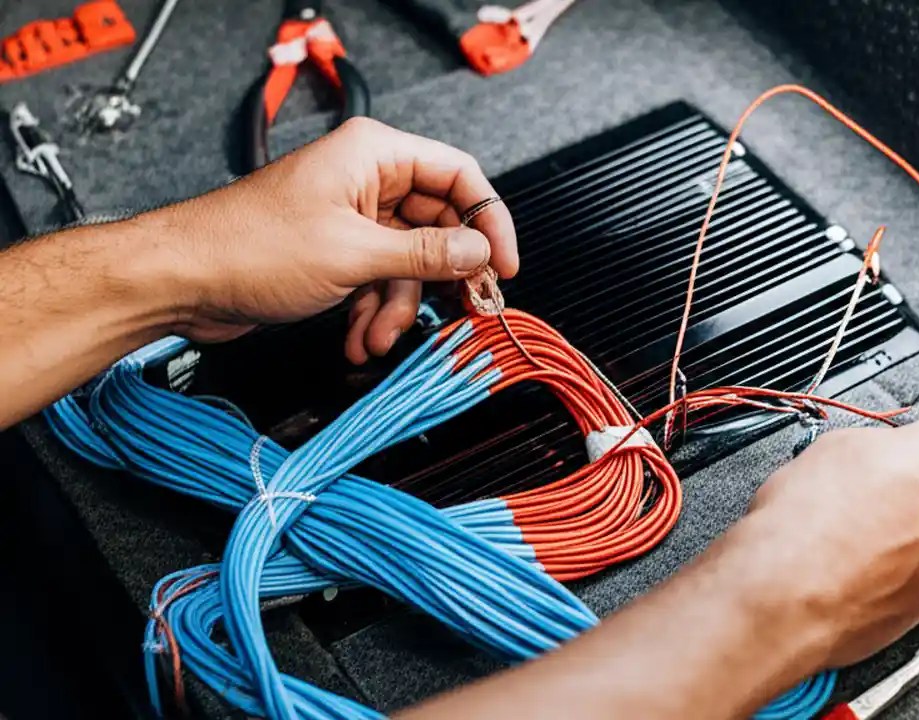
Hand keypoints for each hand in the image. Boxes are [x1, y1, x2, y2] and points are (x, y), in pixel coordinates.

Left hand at [144, 117, 517, 362]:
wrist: (183, 281)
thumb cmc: (246, 246)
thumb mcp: (353, 254)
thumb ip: (426, 253)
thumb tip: (478, 251)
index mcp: (374, 155)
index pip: (459, 175)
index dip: (488, 220)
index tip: (503, 263)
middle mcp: (367, 181)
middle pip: (438, 226)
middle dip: (441, 278)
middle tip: (465, 310)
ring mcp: (352, 218)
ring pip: (410, 264)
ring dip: (399, 308)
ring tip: (379, 336)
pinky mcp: (337, 252)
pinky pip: (380, 282)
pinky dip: (375, 314)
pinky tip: (361, 339)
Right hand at [725, 386, 918, 667]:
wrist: (786, 600)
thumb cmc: (804, 524)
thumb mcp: (833, 446)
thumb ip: (878, 443)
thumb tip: (883, 452)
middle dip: (917, 471)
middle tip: (870, 476)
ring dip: (906, 516)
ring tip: (853, 522)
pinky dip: (895, 556)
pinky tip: (854, 555)